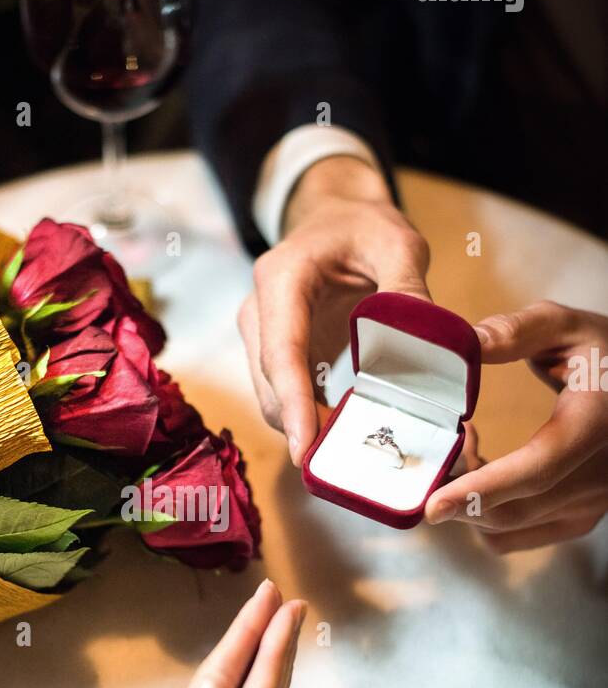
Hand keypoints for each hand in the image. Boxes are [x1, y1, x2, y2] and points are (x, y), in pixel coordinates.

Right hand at [239, 155, 430, 464]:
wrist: (335, 220)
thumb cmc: (362, 227)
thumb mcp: (397, 241)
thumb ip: (409, 287)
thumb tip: (429, 341)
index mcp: (282, 279)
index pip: (282, 352)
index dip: (292, 405)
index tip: (305, 450)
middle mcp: (259, 312)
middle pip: (272, 389)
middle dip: (304, 432)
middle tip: (355, 467)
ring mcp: (261, 337)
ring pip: (275, 401)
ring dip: (310, 432)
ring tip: (359, 454)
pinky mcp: (275, 356)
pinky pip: (289, 399)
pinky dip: (315, 421)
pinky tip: (350, 433)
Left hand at [425, 301, 607, 551]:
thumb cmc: (602, 354)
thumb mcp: (566, 327)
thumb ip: (517, 332)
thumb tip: (463, 344)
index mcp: (595, 425)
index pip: (537, 468)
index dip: (482, 489)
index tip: (435, 504)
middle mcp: (600, 476)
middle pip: (512, 509)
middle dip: (458, 493)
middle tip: (431, 457)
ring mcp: (591, 505)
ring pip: (507, 528)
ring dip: (467, 503)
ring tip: (460, 455)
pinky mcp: (579, 520)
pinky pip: (513, 537)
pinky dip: (483, 517)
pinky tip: (479, 478)